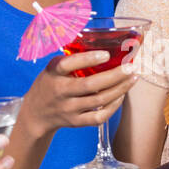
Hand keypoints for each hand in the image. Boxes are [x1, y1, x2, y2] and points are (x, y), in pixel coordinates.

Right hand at [19, 51, 137, 139]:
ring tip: (133, 78)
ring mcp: (68, 108)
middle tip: (131, 67)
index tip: (106, 54)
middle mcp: (60, 91)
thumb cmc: (51, 83)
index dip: (87, 59)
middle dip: (114, 76)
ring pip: (99, 101)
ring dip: (120, 89)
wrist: (36, 113)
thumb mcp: (54, 68)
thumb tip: (106, 47)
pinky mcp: (75, 122)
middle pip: (90, 85)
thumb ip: (73, 60)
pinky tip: (121, 96)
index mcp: (53, 73)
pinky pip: (99, 117)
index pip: (68, 64)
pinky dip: (113, 107)